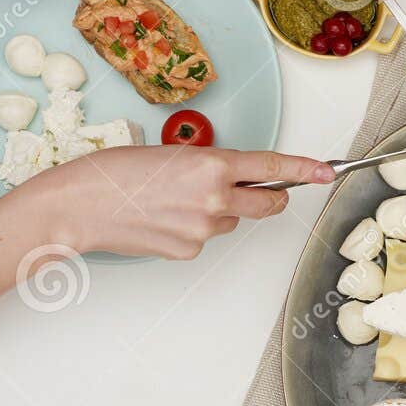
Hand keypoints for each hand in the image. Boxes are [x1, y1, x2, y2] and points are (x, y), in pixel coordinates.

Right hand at [40, 146, 331, 260]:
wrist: (79, 207)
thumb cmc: (113, 173)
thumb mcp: (170, 153)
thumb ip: (209, 165)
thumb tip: (230, 176)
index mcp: (212, 166)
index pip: (271, 168)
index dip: (304, 169)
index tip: (326, 171)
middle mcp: (215, 200)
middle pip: (268, 205)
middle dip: (270, 198)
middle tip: (256, 190)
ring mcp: (204, 230)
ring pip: (232, 220)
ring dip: (219, 210)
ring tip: (174, 199)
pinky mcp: (190, 251)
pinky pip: (207, 237)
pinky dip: (194, 228)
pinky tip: (164, 218)